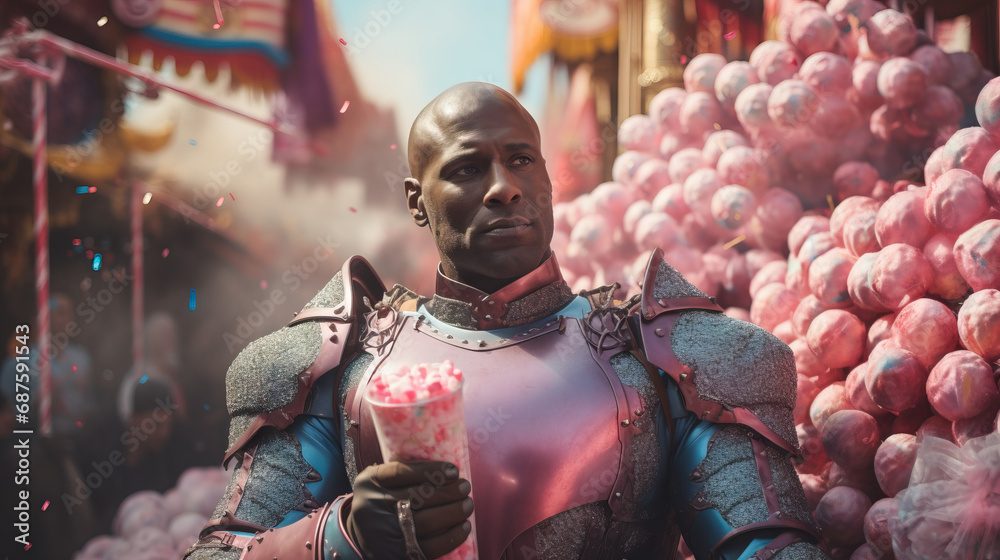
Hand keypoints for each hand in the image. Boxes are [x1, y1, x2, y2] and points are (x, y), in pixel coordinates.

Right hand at [346, 461, 473, 559]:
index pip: (400, 472)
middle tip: (465, 487)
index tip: (453, 470)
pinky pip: (429, 547)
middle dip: (448, 491)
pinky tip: (464, 527)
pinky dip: (451, 537)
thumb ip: (402, 471)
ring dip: (453, 512)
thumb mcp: (380, 481)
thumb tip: (444, 467)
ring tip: (467, 504)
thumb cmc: (381, 501)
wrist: (361, 537)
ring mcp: (383, 533)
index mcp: (369, 483)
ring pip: (425, 521)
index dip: (430, 470)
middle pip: (417, 497)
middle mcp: (371, 507)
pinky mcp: (395, 554)